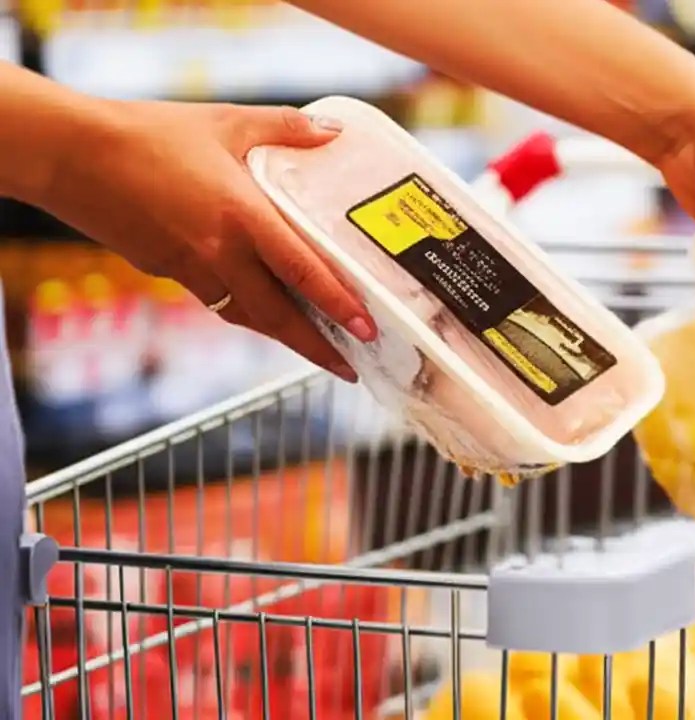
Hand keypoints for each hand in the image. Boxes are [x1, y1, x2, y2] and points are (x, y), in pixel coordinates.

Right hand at [31, 100, 375, 381]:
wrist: (72, 155)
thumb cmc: (150, 133)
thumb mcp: (227, 122)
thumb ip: (286, 128)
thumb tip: (334, 131)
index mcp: (245, 218)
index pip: (304, 272)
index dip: (339, 306)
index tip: (367, 330)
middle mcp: (222, 253)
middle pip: (280, 316)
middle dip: (318, 347)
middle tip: (351, 367)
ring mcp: (192, 268)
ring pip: (248, 315)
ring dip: (284, 336)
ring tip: (317, 349)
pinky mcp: (168, 271)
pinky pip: (218, 300)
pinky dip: (246, 312)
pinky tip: (264, 312)